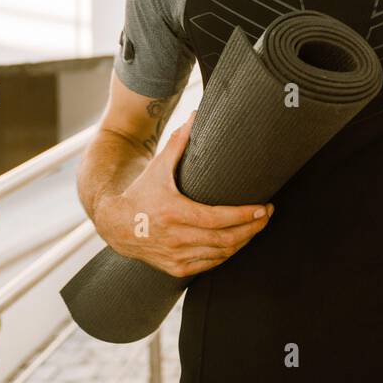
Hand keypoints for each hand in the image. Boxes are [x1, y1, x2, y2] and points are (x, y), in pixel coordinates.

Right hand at [96, 110, 273, 277]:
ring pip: (220, 254)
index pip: (218, 219)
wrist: (115, 225)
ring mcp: (175, 256)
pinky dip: (226, 255)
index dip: (245, 215)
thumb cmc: (142, 192)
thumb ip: (179, 142)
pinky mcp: (175, 268)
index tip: (264, 207)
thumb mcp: (158, 166)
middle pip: (225, 239)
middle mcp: (175, 237)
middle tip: (267, 215)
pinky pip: (209, 265)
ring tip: (257, 227)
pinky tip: (237, 242)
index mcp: (174, 212)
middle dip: (252, 228)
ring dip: (243, 242)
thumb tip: (196, 114)